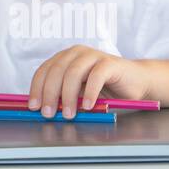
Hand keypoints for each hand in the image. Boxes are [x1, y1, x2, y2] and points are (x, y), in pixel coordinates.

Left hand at [27, 47, 151, 119]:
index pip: (44, 71)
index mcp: (65, 58)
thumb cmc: (105, 89)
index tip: (34, 106)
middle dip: (49, 94)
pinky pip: (96, 76)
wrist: (135, 82)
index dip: (36, 88)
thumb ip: (64, 96)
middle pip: (56, 71)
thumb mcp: (79, 93)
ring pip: (73, 73)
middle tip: (48, 113)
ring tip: (69, 114)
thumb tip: (44, 110)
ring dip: (68, 96)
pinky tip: (88, 106)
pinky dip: (89, 92)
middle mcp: (76, 53)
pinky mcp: (109, 63)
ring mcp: (93, 55)